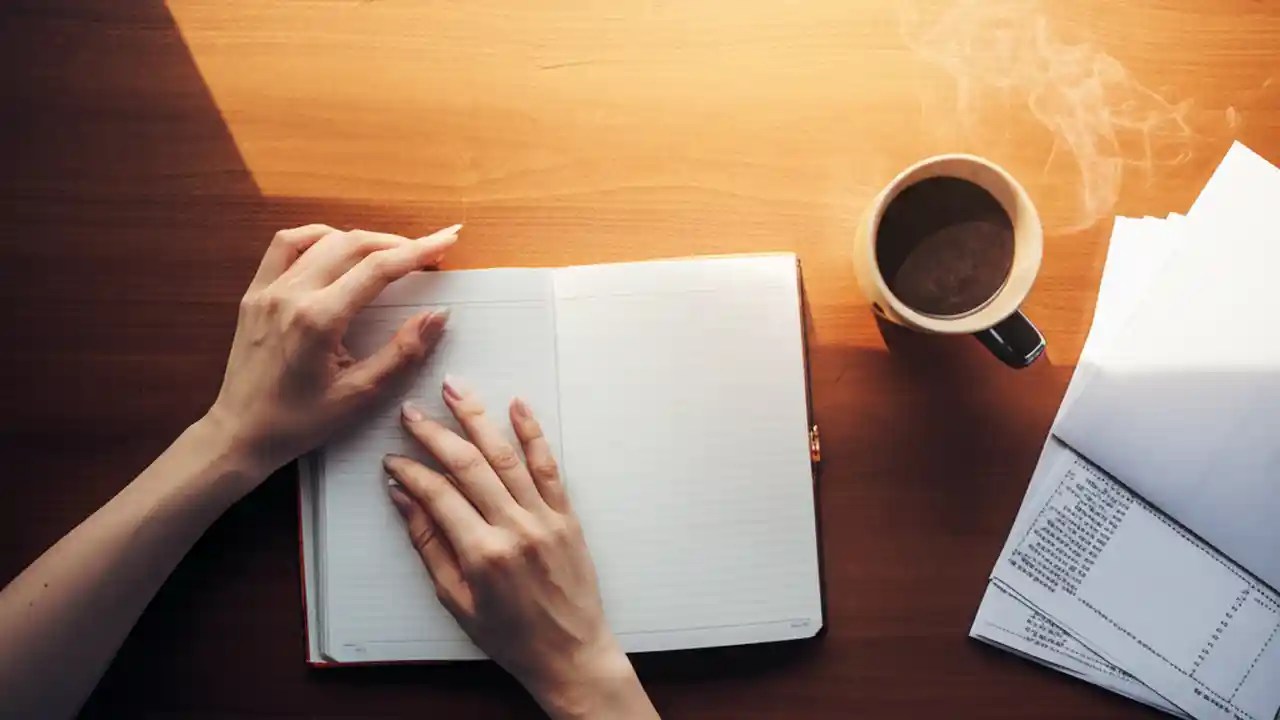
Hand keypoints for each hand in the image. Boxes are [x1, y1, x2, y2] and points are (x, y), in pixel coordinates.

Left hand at [207, 223, 459, 481]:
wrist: (240, 433)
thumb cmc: (299, 422)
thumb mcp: (361, 395)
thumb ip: (403, 352)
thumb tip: (438, 315)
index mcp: (318, 320)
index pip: (378, 269)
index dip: (418, 251)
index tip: (446, 240)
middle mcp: (291, 295)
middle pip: (353, 245)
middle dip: (397, 242)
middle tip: (428, 251)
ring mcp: (268, 290)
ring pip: (321, 239)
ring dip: (361, 239)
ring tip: (389, 252)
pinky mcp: (255, 293)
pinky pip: (285, 246)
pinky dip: (317, 237)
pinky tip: (337, 247)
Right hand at [384, 379, 658, 719]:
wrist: (571, 653)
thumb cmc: (510, 636)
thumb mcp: (456, 599)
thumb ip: (429, 545)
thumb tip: (403, 498)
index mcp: (482, 553)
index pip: (438, 494)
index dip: (411, 471)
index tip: (392, 459)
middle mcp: (515, 529)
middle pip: (469, 466)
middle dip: (436, 434)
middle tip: (412, 412)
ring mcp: (545, 519)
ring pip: (507, 457)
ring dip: (478, 419)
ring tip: (455, 390)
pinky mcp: (567, 516)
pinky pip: (548, 467)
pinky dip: (533, 434)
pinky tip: (518, 406)